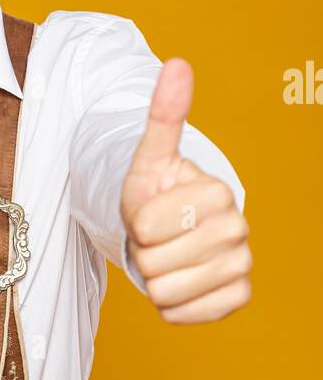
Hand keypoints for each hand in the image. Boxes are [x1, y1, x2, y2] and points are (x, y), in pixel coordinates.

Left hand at [120, 59, 251, 323]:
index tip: (153, 212)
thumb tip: (177, 64)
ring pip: (164, 292)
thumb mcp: (150, 157)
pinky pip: (181, 314)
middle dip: (144, 252)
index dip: (137, 223)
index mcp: (219, 193)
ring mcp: (242, 265)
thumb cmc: (157, 194)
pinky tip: (179, 281)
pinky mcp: (237, 298)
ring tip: (166, 257)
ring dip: (154, 279)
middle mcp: (239, 229)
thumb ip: (164, 114)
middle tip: (157, 238)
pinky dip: (169, 305)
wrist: (173, 232)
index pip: (148, 227)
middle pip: (154, 263)